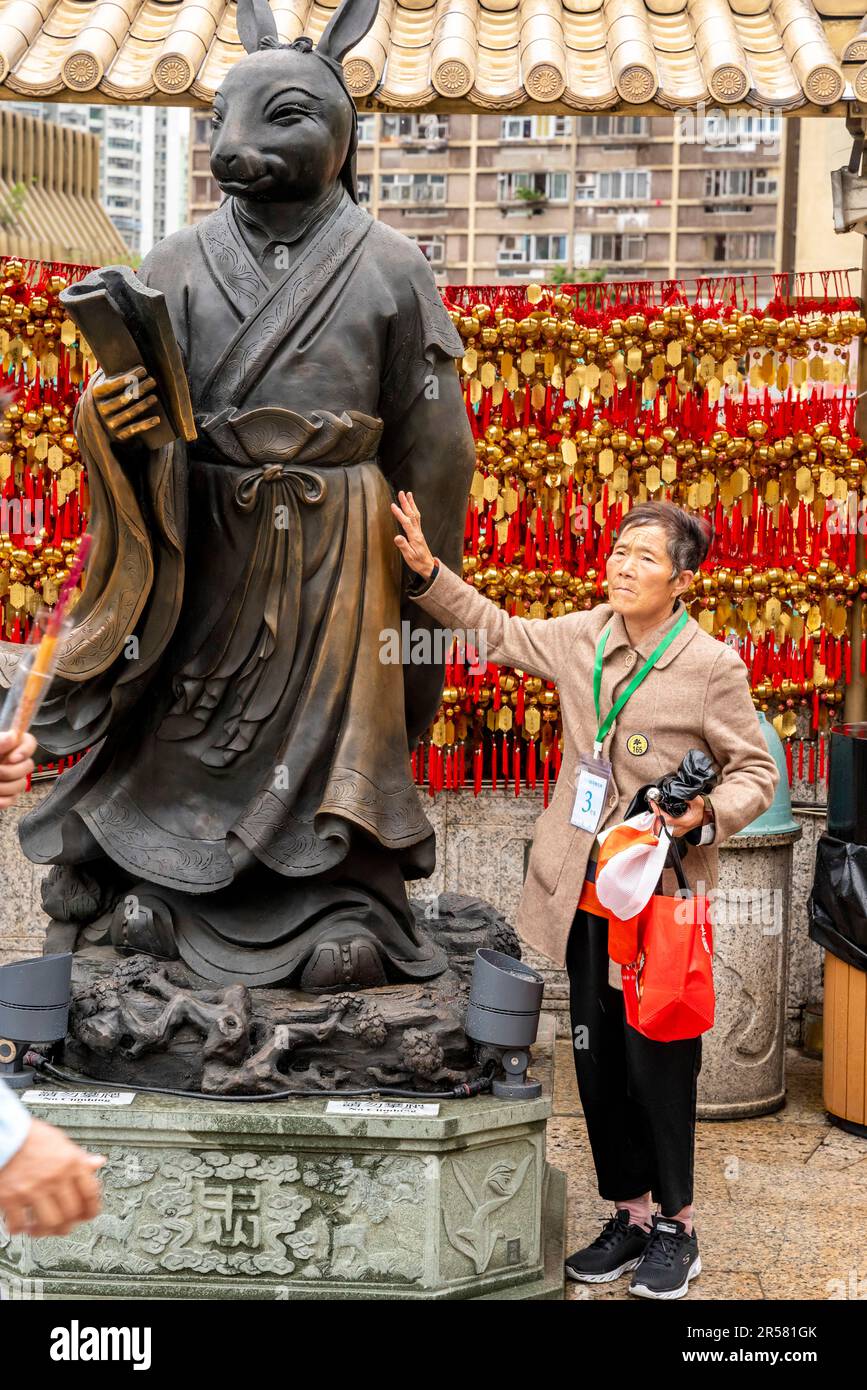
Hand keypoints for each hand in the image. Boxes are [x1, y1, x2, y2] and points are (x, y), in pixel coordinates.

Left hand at [0, 730, 35, 807]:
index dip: (25, 751)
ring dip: (3, 787)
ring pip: (21, 785)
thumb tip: (13, 736)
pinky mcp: (7, 796)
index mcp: (9, 746)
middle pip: (28, 766)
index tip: (11, 759)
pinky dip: (0, 800)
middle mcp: (14, 761)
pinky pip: (12, 800)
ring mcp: (12, 779)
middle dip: (8, 772)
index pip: (30, 742)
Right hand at [0, 1119, 104, 1235]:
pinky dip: (19, 1229)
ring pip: (50, 1223)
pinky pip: (19, 1224)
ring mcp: (33, 1189)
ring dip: (46, 1231)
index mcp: (71, 1163)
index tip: (87, 1216)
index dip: (91, 1210)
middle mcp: (55, 1177)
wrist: (2, 1135)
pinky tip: (20, 1224)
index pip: (91, 1194)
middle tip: (62, 1225)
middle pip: (71, 1213)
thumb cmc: (29, 1137)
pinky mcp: (11, 1198)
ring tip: (40, 1228)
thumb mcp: (60, 1141)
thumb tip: (97, 1163)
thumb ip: (79, 1158)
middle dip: (68, 1224)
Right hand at [92, 365, 165, 442]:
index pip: (111, 385)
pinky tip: (157, 419)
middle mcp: (101, 410)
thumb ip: (118, 377)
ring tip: (155, 397)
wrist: (101, 421)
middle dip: (139, 389)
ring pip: (129, 414)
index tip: (142, 370)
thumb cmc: (110, 395)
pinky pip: (133, 429)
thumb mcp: (108, 385)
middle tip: (153, 381)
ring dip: (143, 405)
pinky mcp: (119, 434)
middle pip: (122, 399)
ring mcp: (109, 423)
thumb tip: (139, 367)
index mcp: (96, 394)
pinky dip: (146, 425)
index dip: (126, 378)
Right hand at [390, 490, 435, 578]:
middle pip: (412, 515)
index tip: (393, 505)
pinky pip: (417, 519)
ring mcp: (419, 532)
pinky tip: (412, 508)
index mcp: (414, 537)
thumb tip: (397, 537)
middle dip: (406, 503)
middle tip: (402, 493)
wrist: (428, 566)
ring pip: (416, 515)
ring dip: (412, 504)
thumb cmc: (418, 563)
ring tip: (409, 495)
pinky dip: (414, 511)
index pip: (406, 522)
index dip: (399, 514)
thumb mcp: (409, 557)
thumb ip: (403, 546)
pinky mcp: (419, 533)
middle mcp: (418, 532)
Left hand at [649, 795, 705, 838]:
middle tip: (654, 804)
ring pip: (663, 827)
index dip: (659, 812)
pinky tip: (661, 813)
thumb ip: (689, 797)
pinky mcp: (676, 832)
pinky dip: (661, 820)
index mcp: (684, 822)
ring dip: (658, 817)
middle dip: (657, 813)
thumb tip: (678, 794)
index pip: (667, 819)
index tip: (654, 803)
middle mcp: (680, 829)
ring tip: (657, 807)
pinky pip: (665, 827)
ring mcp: (678, 832)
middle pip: (662, 824)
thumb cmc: (701, 810)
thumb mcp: (697, 802)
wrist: (705, 816)